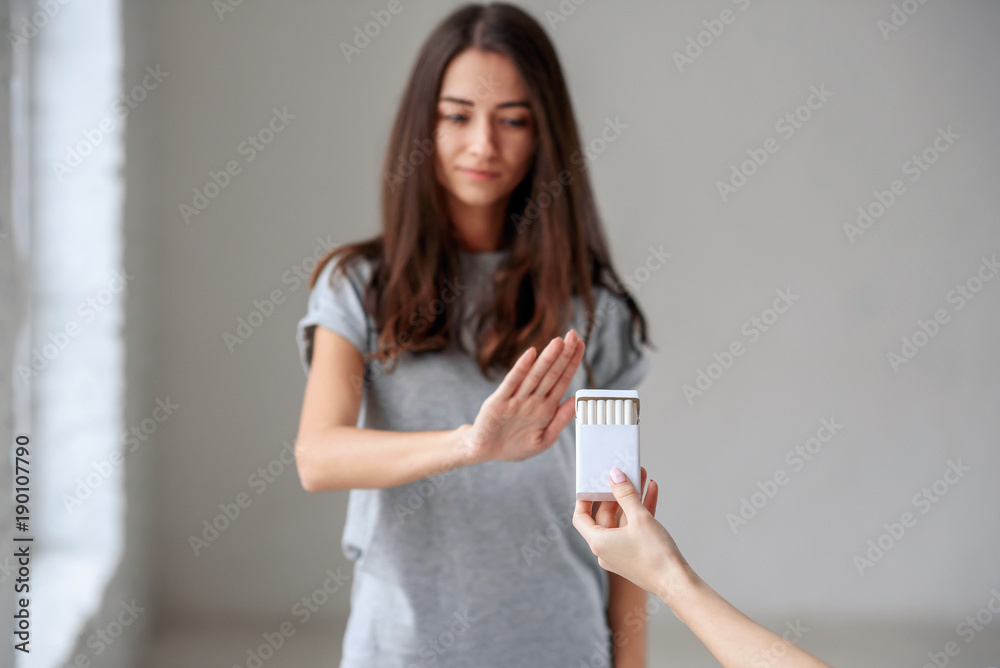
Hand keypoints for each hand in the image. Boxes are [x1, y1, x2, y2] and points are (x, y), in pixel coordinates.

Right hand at [461, 329, 584, 463]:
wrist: (485, 452)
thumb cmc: (514, 446)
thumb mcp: (544, 439)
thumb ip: (561, 420)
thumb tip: (578, 401)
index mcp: (545, 407)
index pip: (562, 380)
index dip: (572, 362)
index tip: (580, 345)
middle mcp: (532, 399)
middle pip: (551, 373)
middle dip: (564, 354)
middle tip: (573, 334)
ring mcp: (516, 399)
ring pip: (535, 375)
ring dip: (547, 358)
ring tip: (559, 341)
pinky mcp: (499, 402)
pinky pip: (512, 383)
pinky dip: (521, 369)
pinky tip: (530, 354)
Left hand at [573, 466, 687, 598]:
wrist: (677, 583)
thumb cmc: (655, 554)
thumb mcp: (639, 518)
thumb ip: (626, 494)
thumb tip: (615, 475)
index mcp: (598, 542)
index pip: (581, 517)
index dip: (584, 498)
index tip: (592, 483)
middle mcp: (605, 549)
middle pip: (604, 515)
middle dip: (616, 493)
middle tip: (624, 475)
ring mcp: (620, 553)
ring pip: (622, 520)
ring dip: (632, 499)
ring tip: (641, 478)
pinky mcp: (634, 555)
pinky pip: (633, 529)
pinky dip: (641, 512)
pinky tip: (651, 492)